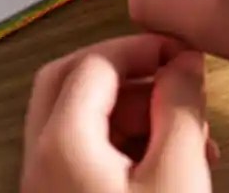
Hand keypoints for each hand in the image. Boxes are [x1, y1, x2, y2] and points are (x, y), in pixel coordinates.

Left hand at [21, 34, 213, 192]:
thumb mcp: (177, 179)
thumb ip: (181, 114)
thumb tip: (185, 65)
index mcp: (62, 143)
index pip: (94, 63)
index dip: (143, 50)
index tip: (183, 55)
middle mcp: (40, 159)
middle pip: (73, 83)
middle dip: (129, 75)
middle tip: (173, 80)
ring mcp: (45, 183)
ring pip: (79, 120)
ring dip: (132, 114)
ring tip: (189, 135)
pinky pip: (85, 154)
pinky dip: (125, 144)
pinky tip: (167, 162)